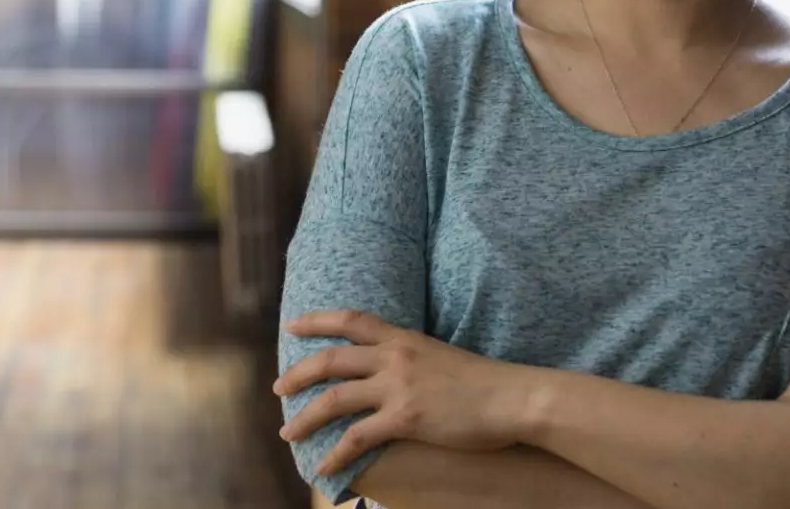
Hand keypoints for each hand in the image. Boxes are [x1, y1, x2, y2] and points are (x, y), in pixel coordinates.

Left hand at [275, 309, 525, 476]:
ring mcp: (398, 386)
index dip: (317, 320)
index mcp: (403, 338)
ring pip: (334, 398)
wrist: (513, 397)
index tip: (293, 325)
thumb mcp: (441, 356)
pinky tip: (324, 469)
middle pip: (330, 359)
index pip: (351, 320)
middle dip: (297, 373)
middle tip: (277, 387)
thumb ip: (412, 359)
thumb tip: (394, 373)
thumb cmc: (484, 383)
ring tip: (287, 432)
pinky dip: (335, 454)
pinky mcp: (405, 418)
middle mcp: (394, 356)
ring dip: (304, 417)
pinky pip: (358, 437)